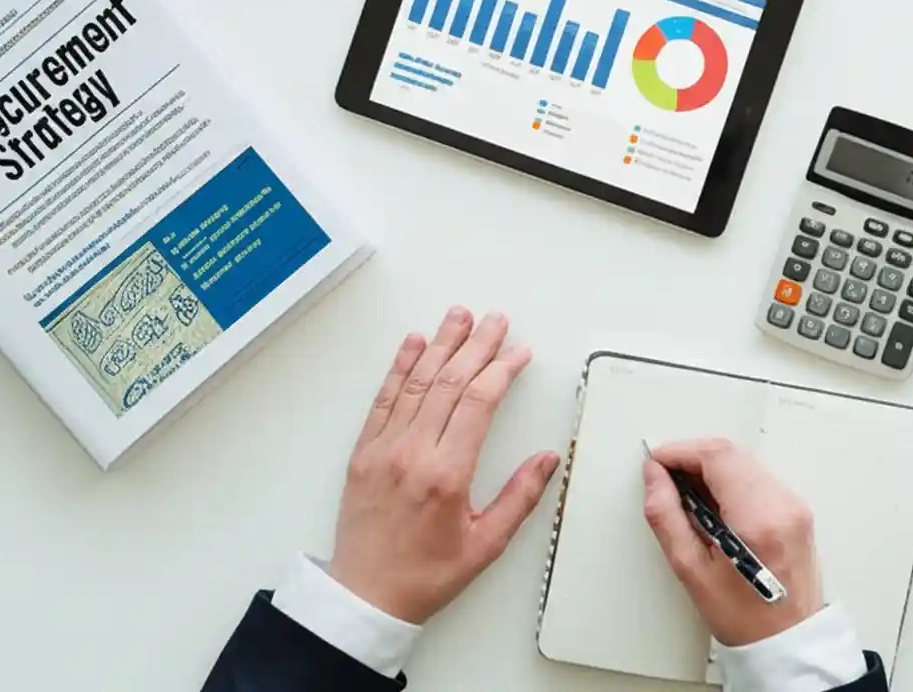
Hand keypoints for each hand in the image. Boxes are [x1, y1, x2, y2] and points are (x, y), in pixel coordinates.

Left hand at [329, 307, 560, 623]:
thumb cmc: (426, 575)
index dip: (501, 370)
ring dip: (440, 344)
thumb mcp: (486, 544)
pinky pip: (384, 399)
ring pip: (416, 383)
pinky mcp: (363, 452)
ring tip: (458, 316)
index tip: (518, 353)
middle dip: (476, 346)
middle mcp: (412, 453)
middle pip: (449, 383)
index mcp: (446, 475)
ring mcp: (383, 449)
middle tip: (496, 320)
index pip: (478, 403)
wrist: (365, 596)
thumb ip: (520, 497)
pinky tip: (413, 344)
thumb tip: (548, 459)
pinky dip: (399, 367)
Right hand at [642, 439, 822, 646]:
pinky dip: (730, 482)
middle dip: (694, 459)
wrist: (788, 640)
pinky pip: (757, 479)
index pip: (717, 457)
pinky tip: (715, 509)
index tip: (657, 462)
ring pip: (744, 463)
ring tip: (690, 501)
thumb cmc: (744, 618)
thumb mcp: (691, 570)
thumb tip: (655, 479)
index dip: (680, 451)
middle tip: (668, 481)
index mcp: (758, 519)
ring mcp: (794, 506)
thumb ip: (667, 516)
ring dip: (712, 470)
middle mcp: (783, 505)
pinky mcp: (797, 511)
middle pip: (732, 454)